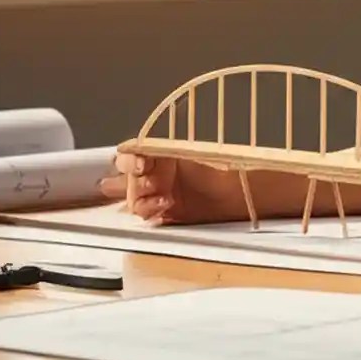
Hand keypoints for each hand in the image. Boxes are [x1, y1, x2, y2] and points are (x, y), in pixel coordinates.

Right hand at [98, 153, 247, 224]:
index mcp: (158, 153)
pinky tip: (164, 205)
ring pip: (132, 197)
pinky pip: (144, 213)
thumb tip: (139, 146)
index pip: (131, 153)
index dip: (130, 158)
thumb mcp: (190, 153)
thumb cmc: (220, 168)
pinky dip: (150, 210)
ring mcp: (156, 193)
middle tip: (142, 179)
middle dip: (126, 178)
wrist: (236, 194)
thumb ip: (162, 149)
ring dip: (142, 196)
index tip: (140, 163)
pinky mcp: (161, 213)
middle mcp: (154, 172)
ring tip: (162, 196)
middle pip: (124, 176)